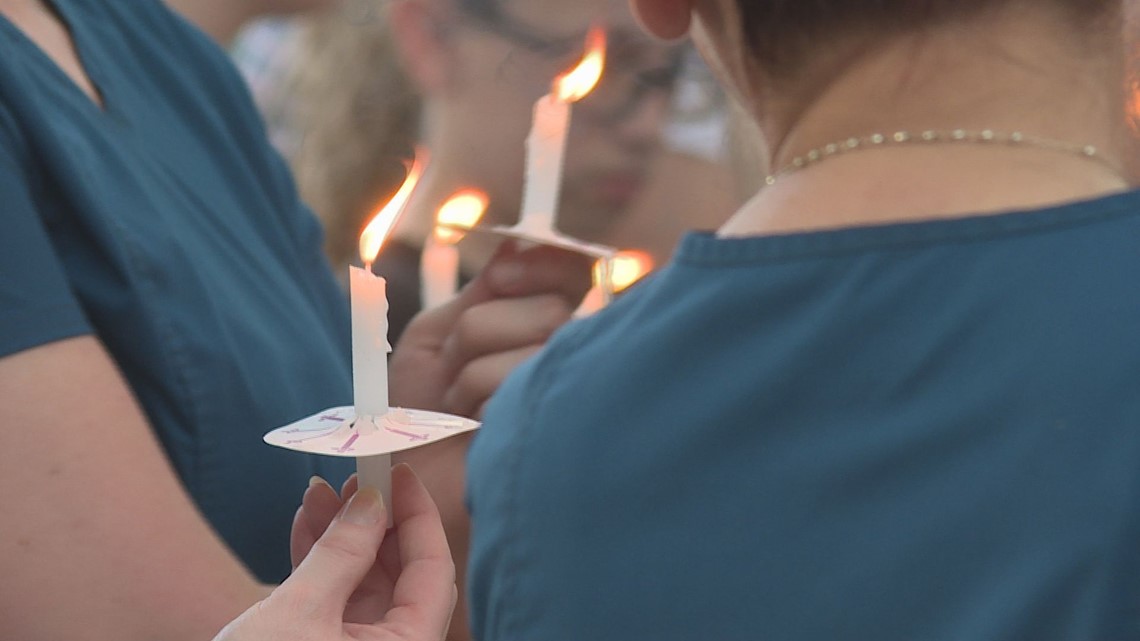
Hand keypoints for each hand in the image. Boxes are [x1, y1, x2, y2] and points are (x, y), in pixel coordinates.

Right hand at [213, 465, 455, 640]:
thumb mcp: (299, 615)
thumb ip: (339, 555)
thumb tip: (371, 502)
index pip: (433, 571)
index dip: (418, 517)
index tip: (400, 473)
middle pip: (400, 574)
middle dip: (374, 521)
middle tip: (353, 477)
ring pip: (364, 584)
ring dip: (342, 537)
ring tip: (318, 493)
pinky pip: (337, 603)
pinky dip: (321, 564)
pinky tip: (304, 526)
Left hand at [391, 240, 592, 416]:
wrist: (405, 481)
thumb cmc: (418, 416)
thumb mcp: (437, 335)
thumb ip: (480, 293)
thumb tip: (520, 240)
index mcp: (536, 329)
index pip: (573, 276)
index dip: (545, 265)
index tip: (501, 275)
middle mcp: (563, 359)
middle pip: (550, 308)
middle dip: (478, 332)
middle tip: (452, 370)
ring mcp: (567, 397)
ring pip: (534, 344)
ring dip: (471, 376)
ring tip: (460, 412)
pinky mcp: (558, 432)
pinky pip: (519, 388)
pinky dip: (478, 407)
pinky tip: (474, 434)